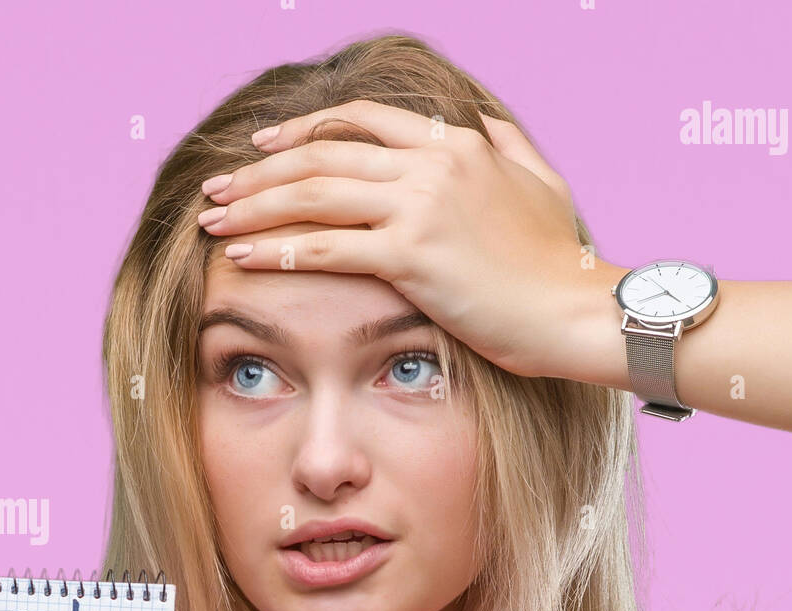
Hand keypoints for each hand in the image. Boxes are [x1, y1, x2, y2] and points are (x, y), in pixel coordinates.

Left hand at [198, 99, 613, 379]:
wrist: (577, 310)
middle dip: (260, 172)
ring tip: (215, 223)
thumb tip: (482, 124)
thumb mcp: (540, 184)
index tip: (264, 147)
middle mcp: (430, 165)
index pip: (359, 121)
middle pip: (322, 155)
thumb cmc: (560, 261)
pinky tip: (247, 258)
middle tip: (219, 190)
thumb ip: (506, 145)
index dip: (303, 131)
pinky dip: (280, 250)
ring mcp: (420, 207)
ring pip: (315, 195)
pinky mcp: (412, 256)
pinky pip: (327, 246)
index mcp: (454, 143)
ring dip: (256, 208)